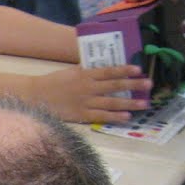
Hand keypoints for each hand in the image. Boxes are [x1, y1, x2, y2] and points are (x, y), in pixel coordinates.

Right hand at [27, 65, 149, 122]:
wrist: (35, 96)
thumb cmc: (53, 83)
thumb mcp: (71, 72)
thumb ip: (87, 70)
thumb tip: (103, 68)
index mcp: (86, 74)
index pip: (109, 71)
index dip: (125, 70)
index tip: (139, 69)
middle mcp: (88, 88)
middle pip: (115, 86)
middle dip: (134, 85)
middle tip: (150, 84)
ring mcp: (85, 102)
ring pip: (111, 102)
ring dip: (130, 103)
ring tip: (145, 104)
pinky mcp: (81, 115)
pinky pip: (101, 116)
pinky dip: (114, 116)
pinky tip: (127, 117)